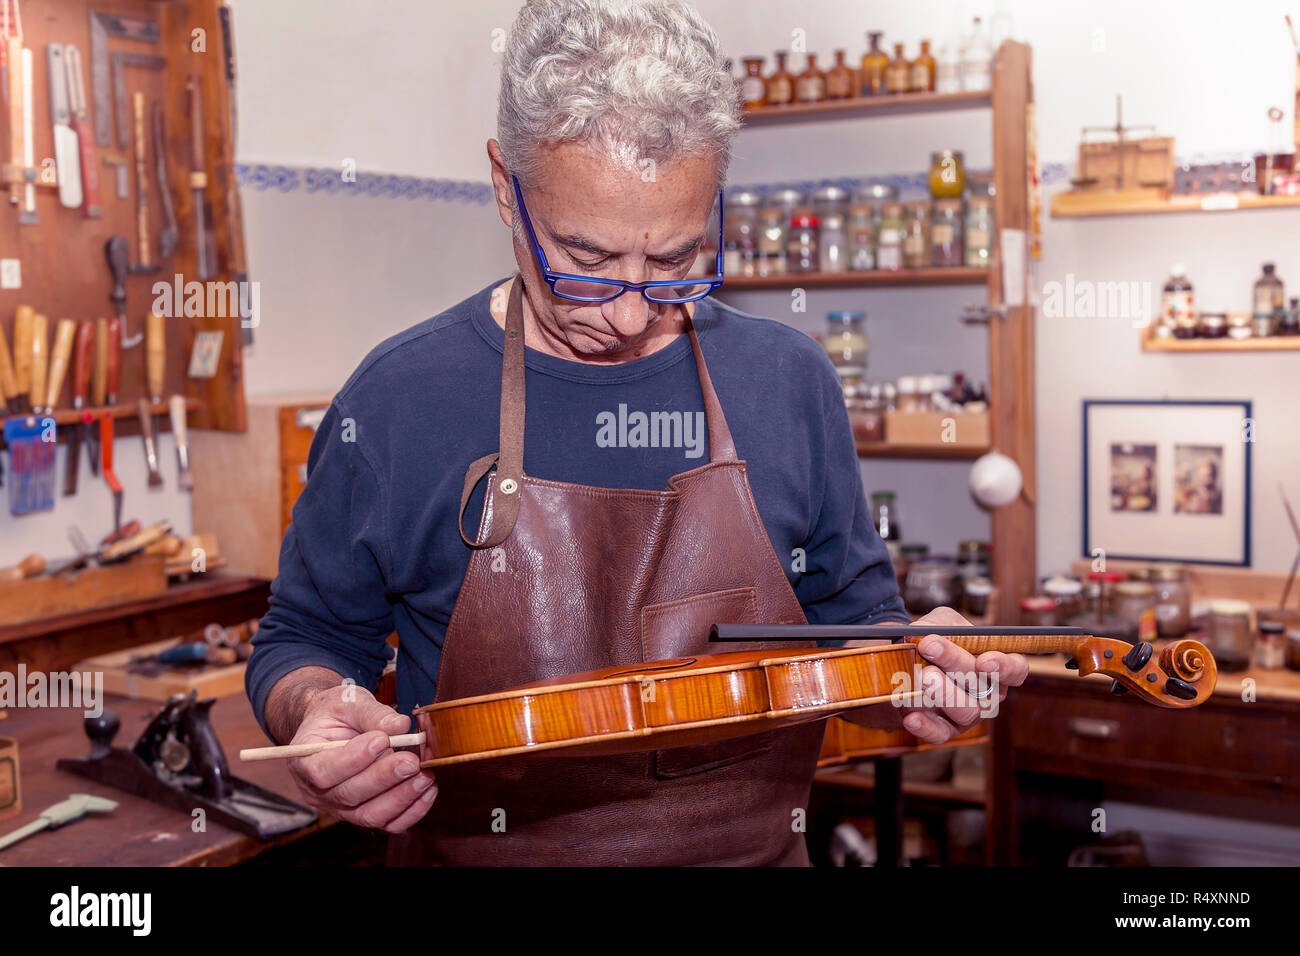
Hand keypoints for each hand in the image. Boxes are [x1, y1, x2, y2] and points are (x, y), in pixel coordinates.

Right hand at [286, 683, 437, 832]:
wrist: (334, 727)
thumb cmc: (337, 713)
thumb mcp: (349, 702)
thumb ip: (372, 713)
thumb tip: (401, 725)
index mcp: (304, 760)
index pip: (322, 771)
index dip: (353, 759)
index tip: (381, 740)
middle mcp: (318, 791)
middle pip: (349, 795)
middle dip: (384, 778)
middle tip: (411, 761)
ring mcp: (340, 807)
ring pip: (369, 814)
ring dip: (401, 797)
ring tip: (425, 776)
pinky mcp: (363, 813)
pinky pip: (387, 823)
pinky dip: (411, 811)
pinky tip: (428, 790)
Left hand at [901, 606, 1028, 744]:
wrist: (906, 663)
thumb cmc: (933, 640)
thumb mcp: (940, 622)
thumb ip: (940, 623)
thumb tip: (929, 634)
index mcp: (997, 665)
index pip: (1016, 669)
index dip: (1005, 668)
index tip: (984, 660)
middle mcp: (988, 693)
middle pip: (984, 687)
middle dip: (955, 664)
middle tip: (930, 646)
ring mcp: (969, 714)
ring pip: (967, 712)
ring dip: (944, 693)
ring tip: (922, 676)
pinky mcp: (945, 729)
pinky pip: (940, 734)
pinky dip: (926, 727)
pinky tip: (911, 716)